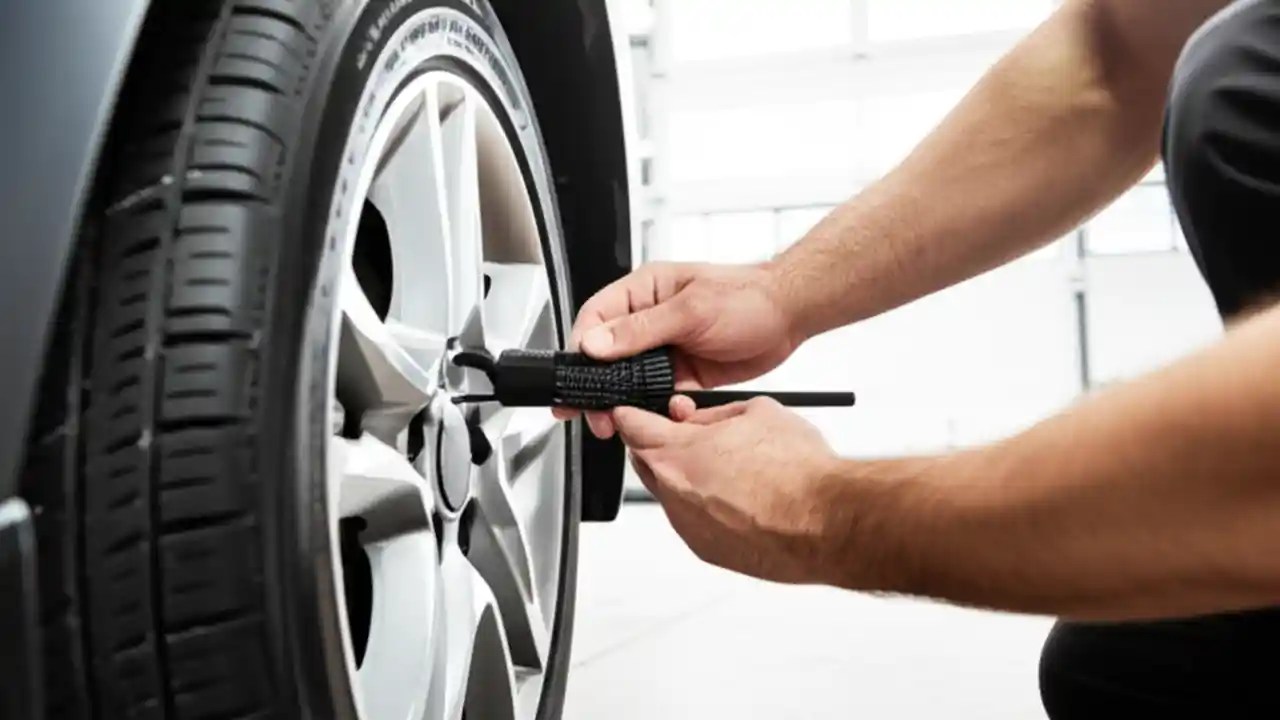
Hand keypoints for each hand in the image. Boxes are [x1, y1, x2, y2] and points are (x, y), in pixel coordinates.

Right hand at [555, 262, 799, 438]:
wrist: (790, 317)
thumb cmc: (748, 298)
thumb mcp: (690, 311)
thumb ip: (641, 329)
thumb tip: (596, 343)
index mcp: (644, 292)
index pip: (596, 318)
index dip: (581, 348)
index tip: (576, 375)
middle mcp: (649, 319)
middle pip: (606, 354)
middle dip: (595, 384)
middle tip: (590, 411)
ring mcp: (665, 347)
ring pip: (628, 378)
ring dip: (622, 400)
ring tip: (616, 421)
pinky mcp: (682, 372)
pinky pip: (656, 394)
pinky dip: (655, 407)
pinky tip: (664, 412)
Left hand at [612, 397, 838, 584]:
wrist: (827, 522)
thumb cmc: (798, 470)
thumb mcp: (755, 411)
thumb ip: (712, 414)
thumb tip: (696, 418)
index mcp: (677, 454)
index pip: (631, 427)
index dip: (633, 414)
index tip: (634, 413)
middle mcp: (675, 494)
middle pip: (646, 462)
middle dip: (662, 445)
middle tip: (692, 435)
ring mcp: (689, 528)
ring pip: (672, 493)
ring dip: (688, 478)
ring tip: (732, 469)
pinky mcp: (708, 551)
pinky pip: (695, 521)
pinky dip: (708, 508)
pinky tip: (742, 497)